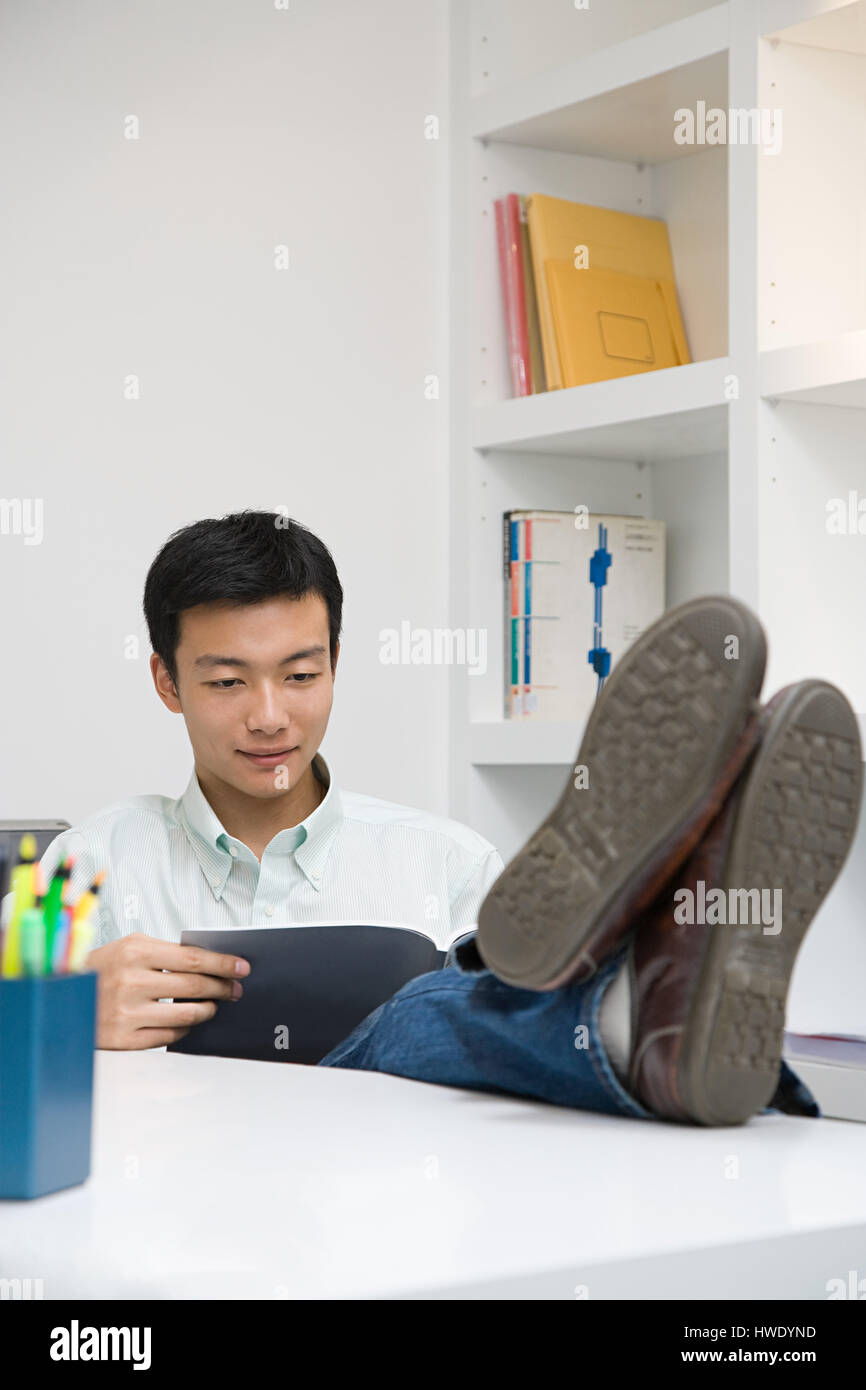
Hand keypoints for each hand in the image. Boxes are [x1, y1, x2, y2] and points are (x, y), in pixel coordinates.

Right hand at [84, 933, 250, 1049]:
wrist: (63, 998)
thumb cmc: (101, 970)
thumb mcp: (128, 948)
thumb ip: (165, 953)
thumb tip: (208, 963)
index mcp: (135, 952)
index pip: (194, 958)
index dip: (223, 964)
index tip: (242, 967)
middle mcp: (131, 981)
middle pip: (195, 986)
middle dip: (222, 988)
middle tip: (234, 989)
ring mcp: (127, 1013)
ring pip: (186, 1015)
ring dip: (207, 1010)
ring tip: (214, 1005)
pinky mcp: (124, 1039)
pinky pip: (168, 1037)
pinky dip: (184, 1029)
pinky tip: (188, 1022)